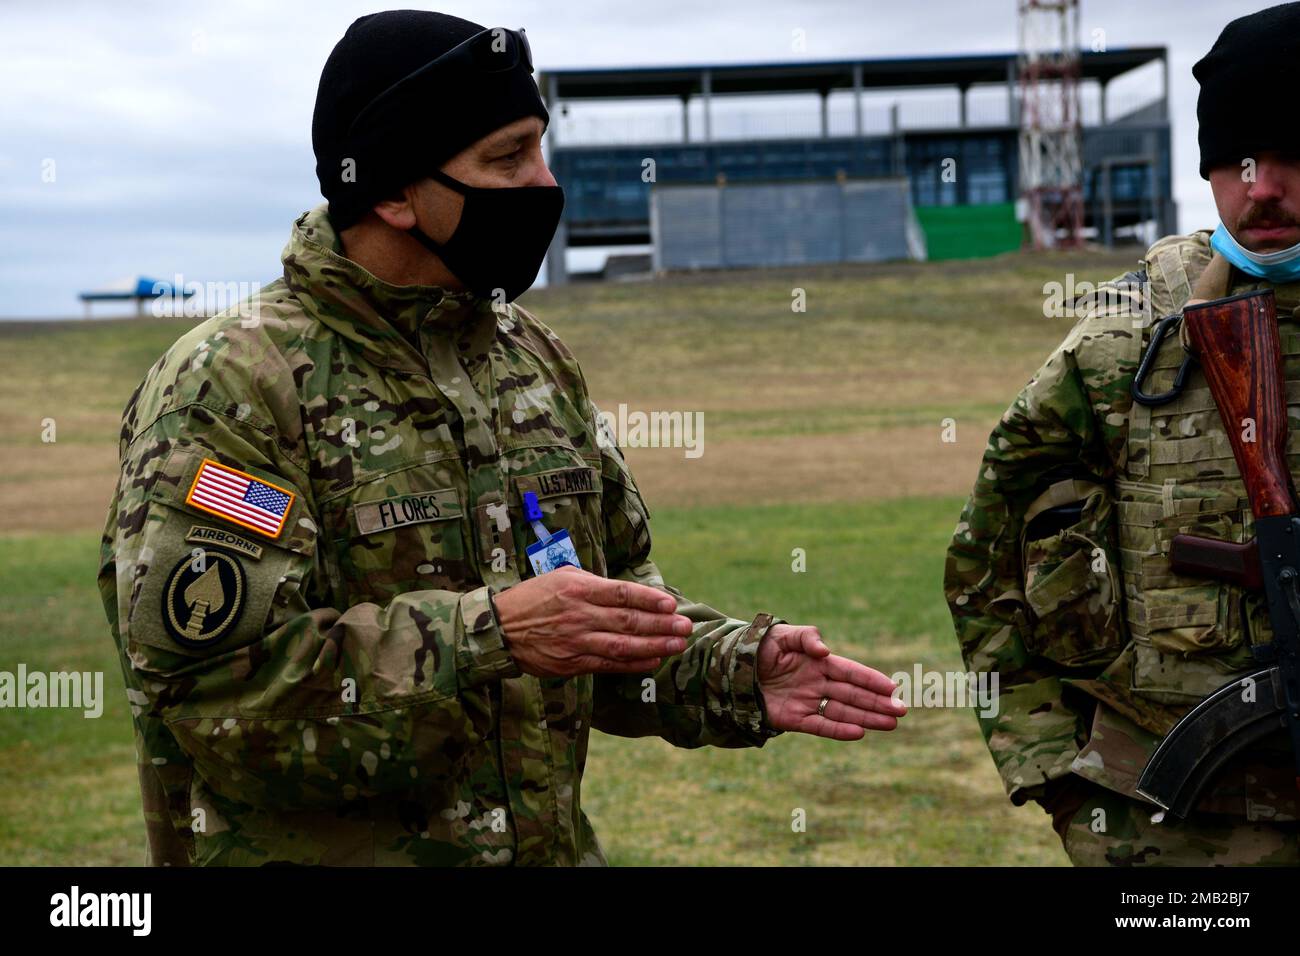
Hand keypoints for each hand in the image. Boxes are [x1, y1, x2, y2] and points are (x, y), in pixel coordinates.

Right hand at [492, 566, 692, 677]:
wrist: (500, 629)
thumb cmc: (533, 598)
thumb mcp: (560, 577)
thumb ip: (593, 583)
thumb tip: (627, 591)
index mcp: (577, 589)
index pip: (621, 593)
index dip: (649, 599)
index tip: (671, 603)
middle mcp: (579, 615)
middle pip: (628, 621)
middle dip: (661, 624)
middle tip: (685, 626)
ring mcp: (576, 641)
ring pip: (622, 645)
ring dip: (654, 646)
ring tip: (677, 645)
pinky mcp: (572, 663)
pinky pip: (609, 665)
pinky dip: (633, 664)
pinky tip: (653, 661)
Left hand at [757, 624, 905, 739]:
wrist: (732, 668)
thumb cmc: (760, 647)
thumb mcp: (784, 636)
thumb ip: (807, 638)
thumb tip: (825, 651)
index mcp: (819, 663)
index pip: (851, 672)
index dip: (872, 680)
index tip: (893, 688)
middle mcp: (818, 684)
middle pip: (853, 695)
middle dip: (877, 703)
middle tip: (901, 711)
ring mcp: (807, 702)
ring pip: (843, 712)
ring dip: (867, 718)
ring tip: (891, 724)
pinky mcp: (794, 719)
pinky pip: (820, 726)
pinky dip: (839, 730)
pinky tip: (859, 733)